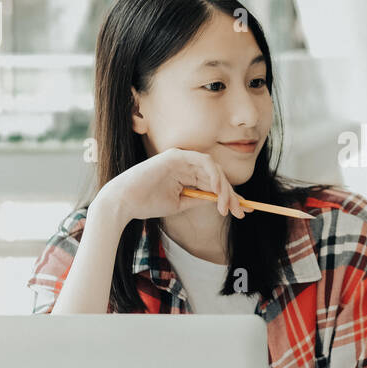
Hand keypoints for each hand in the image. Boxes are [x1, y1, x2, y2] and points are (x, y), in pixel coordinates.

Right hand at [102, 147, 252, 221]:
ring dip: (224, 188)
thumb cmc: (147, 203)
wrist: (124, 203)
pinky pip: (203, 162)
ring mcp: (181, 157)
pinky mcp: (176, 155)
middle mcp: (185, 163)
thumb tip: (220, 201)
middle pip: (217, 176)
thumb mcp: (180, 204)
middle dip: (231, 194)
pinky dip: (214, 175)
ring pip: (213, 169)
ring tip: (227, 206)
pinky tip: (218, 191)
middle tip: (241, 211)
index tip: (243, 210)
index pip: (213, 182)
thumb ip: (199, 199)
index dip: (229, 195)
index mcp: (185, 173)